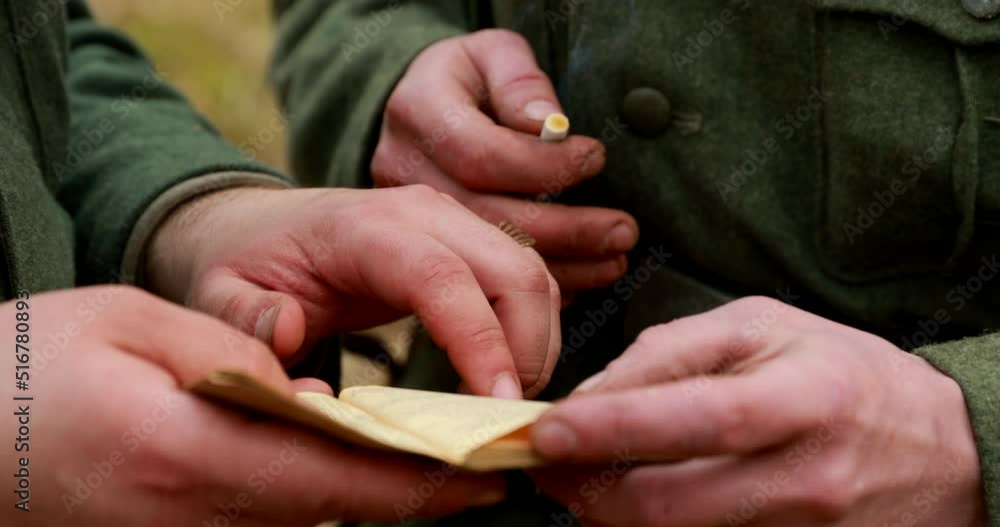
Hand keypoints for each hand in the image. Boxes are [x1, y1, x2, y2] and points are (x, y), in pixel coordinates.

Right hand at [2, 287, 502, 525]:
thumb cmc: (35, 365)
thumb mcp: (131, 327)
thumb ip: (233, 363)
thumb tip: (315, 399)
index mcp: (192, 453)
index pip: (336, 480)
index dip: (419, 483)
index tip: (483, 474)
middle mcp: (200, 513)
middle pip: (337, 513)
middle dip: (417, 496)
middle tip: (486, 470)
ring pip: (311, 520)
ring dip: (379, 497)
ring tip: (443, 464)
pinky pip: (274, 517)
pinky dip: (329, 496)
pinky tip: (360, 467)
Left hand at [146, 185, 559, 397]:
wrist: (262, 226)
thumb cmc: (246, 263)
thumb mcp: (220, 291)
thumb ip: (244, 316)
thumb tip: (288, 332)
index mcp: (363, 229)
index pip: (442, 276)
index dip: (480, 340)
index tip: (496, 405)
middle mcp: (423, 213)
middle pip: (513, 270)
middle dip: (529, 349)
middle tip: (504, 420)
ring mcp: (453, 222)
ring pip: (533, 275)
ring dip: (537, 343)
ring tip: (502, 405)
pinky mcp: (469, 241)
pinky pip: (526, 280)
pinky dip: (532, 331)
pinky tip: (504, 377)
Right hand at [371, 29, 638, 295]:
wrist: (420, 112)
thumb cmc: (470, 80)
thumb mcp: (491, 54)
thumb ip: (520, 81)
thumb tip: (548, 123)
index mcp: (418, 112)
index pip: (484, 153)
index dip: (547, 166)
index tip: (596, 158)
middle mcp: (403, 168)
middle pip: (488, 215)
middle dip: (567, 228)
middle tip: (624, 231)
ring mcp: (408, 214)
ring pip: (486, 258)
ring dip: (561, 267)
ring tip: (616, 261)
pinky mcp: (425, 245)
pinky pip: (484, 280)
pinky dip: (538, 286)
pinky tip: (580, 280)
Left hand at [529, 297, 986, 525]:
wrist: (939, 450)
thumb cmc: (839, 372)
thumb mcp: (762, 327)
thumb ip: (671, 351)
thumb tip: (590, 397)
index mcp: (803, 399)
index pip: (699, 419)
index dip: (615, 428)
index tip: (545, 430)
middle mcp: (806, 478)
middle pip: (671, 505)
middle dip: (587, 491)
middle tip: (543, 462)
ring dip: (608, 513)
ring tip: (581, 476)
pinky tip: (635, 496)